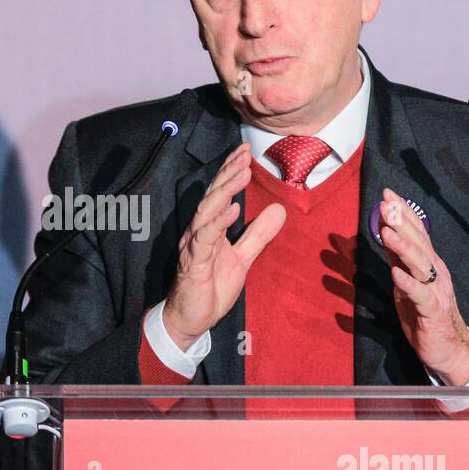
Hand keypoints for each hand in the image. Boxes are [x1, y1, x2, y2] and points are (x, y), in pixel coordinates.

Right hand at [162, 142, 285, 349]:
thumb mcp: (242, 259)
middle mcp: (198, 232)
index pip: (219, 194)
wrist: (190, 319)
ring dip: (225, 191)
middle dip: (228, 173)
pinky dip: (218, 223)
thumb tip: (279, 209)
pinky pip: (205, 239)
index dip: (230, 171)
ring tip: (242, 173)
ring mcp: (194, 247)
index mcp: (208, 229)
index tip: (245, 150)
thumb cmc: (210, 288)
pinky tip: (233, 210)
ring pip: (207, 212)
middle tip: (245, 153)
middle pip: (212, 196)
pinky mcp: (194, 264)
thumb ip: (258, 235)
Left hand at [378, 187, 468, 384]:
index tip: (388, 193)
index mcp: (429, 263)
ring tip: (387, 232)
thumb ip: (397, 259)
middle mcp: (435, 272)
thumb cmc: (425, 314)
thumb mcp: (406, 282)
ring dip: (403, 247)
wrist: (448, 349)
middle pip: (419, 243)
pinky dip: (408, 284)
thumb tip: (384, 232)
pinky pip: (420, 295)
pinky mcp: (432, 312)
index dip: (403, 212)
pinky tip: (396, 274)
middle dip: (402, 222)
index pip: (416, 232)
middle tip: (386, 204)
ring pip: (420, 264)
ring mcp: (436, 291)